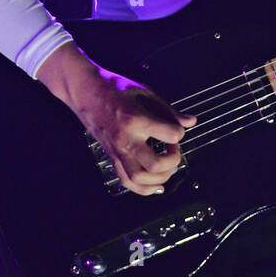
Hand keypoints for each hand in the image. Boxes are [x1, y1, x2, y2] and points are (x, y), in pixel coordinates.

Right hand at [36, 44, 196, 195]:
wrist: (84, 91)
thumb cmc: (115, 87)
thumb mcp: (145, 92)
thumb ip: (169, 110)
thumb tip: (191, 122)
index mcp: (136, 119)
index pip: (171, 135)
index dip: (179, 132)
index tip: (175, 127)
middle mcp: (125, 139)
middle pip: (155, 164)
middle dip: (173, 160)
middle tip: (173, 149)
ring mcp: (116, 150)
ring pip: (139, 179)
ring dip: (160, 178)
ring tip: (166, 166)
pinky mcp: (111, 157)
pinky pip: (126, 181)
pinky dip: (144, 188)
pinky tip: (156, 185)